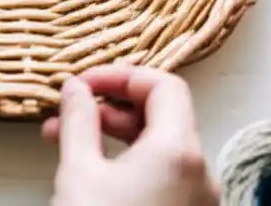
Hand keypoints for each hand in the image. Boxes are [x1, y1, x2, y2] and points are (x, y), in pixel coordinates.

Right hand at [43, 66, 218, 205]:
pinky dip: (131, 164)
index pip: (163, 86)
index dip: (121, 76)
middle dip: (112, 108)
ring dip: (117, 137)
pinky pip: (163, 176)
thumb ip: (78, 122)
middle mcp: (200, 174)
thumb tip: (75, 90)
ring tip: (71, 142)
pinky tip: (96, 170)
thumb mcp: (78, 173)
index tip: (86, 82)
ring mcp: (197, 199)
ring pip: (160, 148)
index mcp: (179, 152)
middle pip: (162, 116)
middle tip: (73, 110)